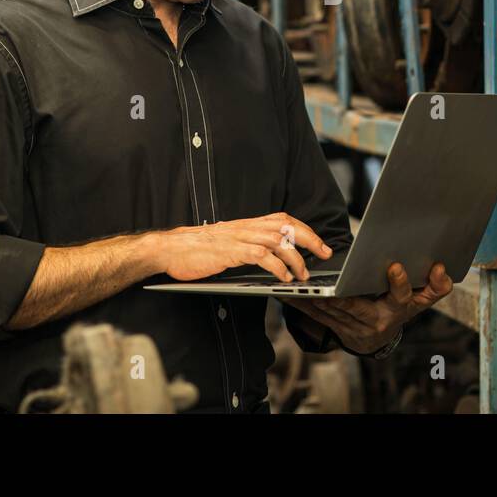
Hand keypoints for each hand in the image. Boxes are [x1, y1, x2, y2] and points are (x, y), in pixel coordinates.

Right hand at [157, 212, 333, 281]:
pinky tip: (283, 278)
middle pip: (286, 225)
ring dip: (296, 258)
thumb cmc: (197, 250)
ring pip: (278, 240)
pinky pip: (261, 256)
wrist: (170, 248)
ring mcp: (238, 237)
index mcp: (247, 224)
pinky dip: (276, 266)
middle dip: (310, 239)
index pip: (283, 219)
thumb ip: (248, 245)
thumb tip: (270, 258)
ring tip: (304, 274)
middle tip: (325, 253)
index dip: (304, 229)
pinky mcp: (230, 251)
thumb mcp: (228, 243)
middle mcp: (246, 227)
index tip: (319, 243)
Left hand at [283, 261, 452, 353]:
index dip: (399, 283)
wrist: (378, 338)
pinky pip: (317, 316)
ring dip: (318, 297)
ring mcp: (354, 326)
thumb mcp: (421, 300)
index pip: (400, 296)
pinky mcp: (335, 326)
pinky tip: (289, 293)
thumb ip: (436, 286)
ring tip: (305, 281)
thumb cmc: (401, 309)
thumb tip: (442, 268)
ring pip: (333, 311)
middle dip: (344, 294)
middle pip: (358, 306)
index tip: (395, 266)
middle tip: (334, 281)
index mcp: (397, 309)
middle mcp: (375, 320)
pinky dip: (303, 303)